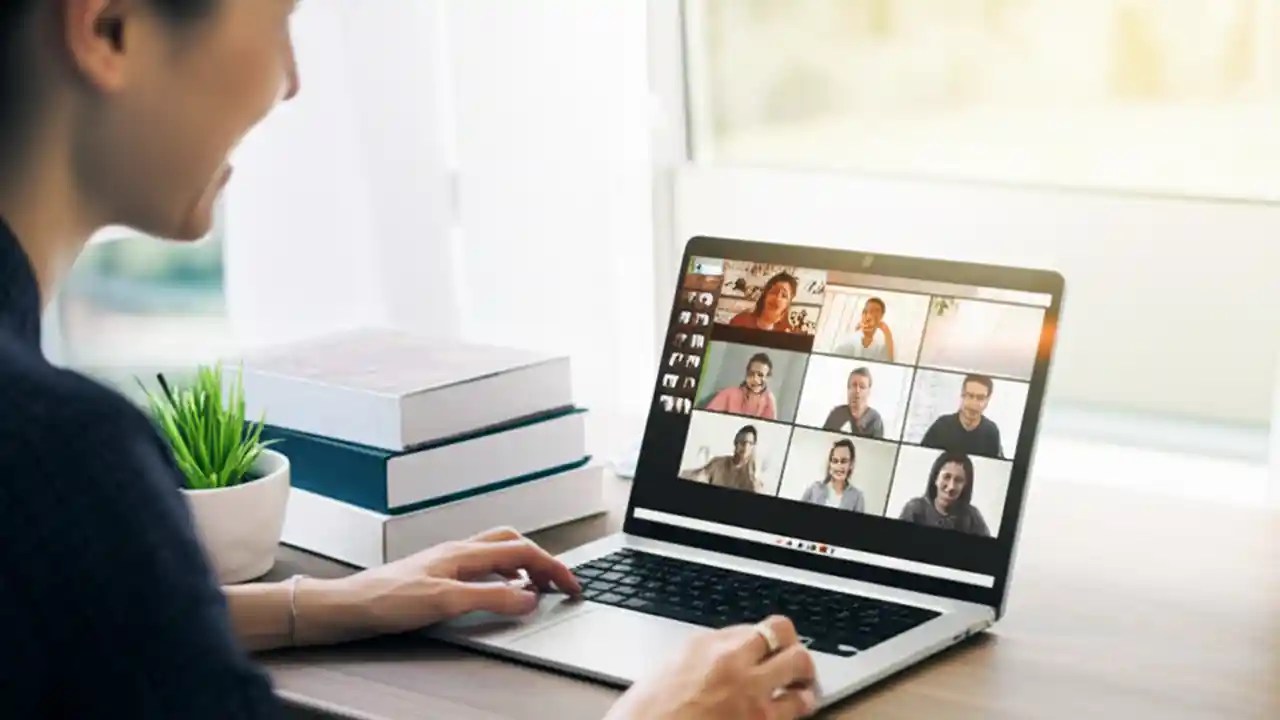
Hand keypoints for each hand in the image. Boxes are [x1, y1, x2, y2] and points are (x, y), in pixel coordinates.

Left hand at [325, 527, 581, 638]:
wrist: (349, 606)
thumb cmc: (387, 599)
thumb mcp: (446, 602)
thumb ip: (491, 598)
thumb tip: (529, 597)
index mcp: (465, 552)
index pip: (523, 552)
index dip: (553, 568)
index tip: (572, 585)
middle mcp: (459, 551)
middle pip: (513, 543)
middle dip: (542, 559)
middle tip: (558, 582)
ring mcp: (448, 562)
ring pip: (498, 553)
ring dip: (523, 566)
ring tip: (536, 587)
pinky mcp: (438, 575)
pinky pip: (483, 568)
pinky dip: (503, 577)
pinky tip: (498, 593)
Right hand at [605, 616, 817, 719]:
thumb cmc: (643, 718)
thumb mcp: (665, 673)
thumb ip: (699, 663)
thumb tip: (718, 665)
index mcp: (702, 644)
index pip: (750, 627)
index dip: (762, 642)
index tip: (765, 651)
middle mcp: (731, 660)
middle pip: (782, 632)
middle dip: (791, 647)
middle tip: (793, 664)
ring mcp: (750, 691)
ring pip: (800, 666)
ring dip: (804, 678)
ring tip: (803, 690)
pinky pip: (796, 709)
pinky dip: (799, 710)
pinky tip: (796, 713)